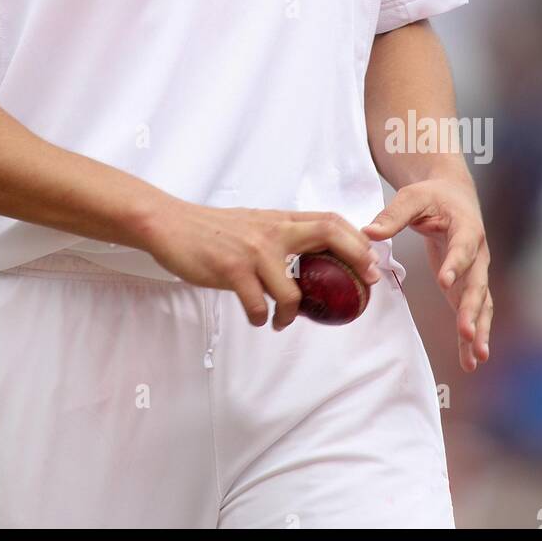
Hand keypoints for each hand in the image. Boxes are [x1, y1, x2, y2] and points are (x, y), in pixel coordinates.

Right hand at [140, 198, 382, 330]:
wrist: (170, 224)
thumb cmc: (209, 229)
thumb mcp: (251, 223)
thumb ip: (278, 236)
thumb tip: (305, 260)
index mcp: (277, 219)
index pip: (328, 219)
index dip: (356, 239)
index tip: (371, 261)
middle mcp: (271, 230)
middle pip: (328, 234)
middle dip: (355, 260)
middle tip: (365, 284)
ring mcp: (252, 250)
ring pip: (292, 290)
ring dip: (292, 315)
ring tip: (282, 321)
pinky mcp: (231, 269)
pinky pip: (259, 305)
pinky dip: (262, 317)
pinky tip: (255, 317)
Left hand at [362, 178, 492, 372]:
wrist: (453, 194)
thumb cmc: (433, 195)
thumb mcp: (412, 197)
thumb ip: (392, 216)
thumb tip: (367, 233)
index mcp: (467, 228)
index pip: (463, 248)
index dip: (455, 265)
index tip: (444, 282)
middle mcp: (478, 253)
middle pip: (477, 284)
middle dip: (473, 309)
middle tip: (466, 331)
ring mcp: (475, 272)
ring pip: (481, 304)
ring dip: (479, 330)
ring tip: (477, 357)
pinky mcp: (466, 285)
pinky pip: (473, 312)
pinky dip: (472, 336)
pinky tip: (470, 360)